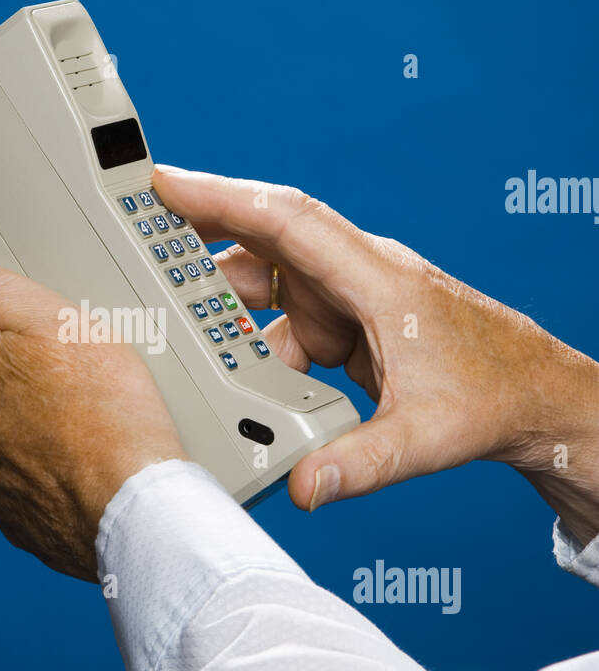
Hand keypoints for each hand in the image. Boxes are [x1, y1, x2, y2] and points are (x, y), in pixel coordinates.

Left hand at [0, 242, 187, 580]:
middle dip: (6, 365)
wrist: (132, 506)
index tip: (31, 323)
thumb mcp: (53, 319)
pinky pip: (15, 471)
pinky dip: (38, 461)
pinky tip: (79, 456)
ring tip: (81, 414)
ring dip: (22, 415)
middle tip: (69, 367)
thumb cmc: (106, 407)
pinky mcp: (6, 511)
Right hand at [153, 165, 598, 544]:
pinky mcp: (348, 325)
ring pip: (268, 285)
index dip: (221, 197)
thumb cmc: (495, 396)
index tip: (163, 184)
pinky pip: (283, 322)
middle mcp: (357, 276)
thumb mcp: (429, 437)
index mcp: (376, 279)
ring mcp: (350, 299)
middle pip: (263, 244)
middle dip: (198, 245)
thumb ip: (362, 463)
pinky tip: (236, 375)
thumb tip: (303, 486)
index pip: (287, 220)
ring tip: (174, 327)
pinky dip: (254, 343)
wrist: (536, 399)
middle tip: (134, 249)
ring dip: (225, 306)